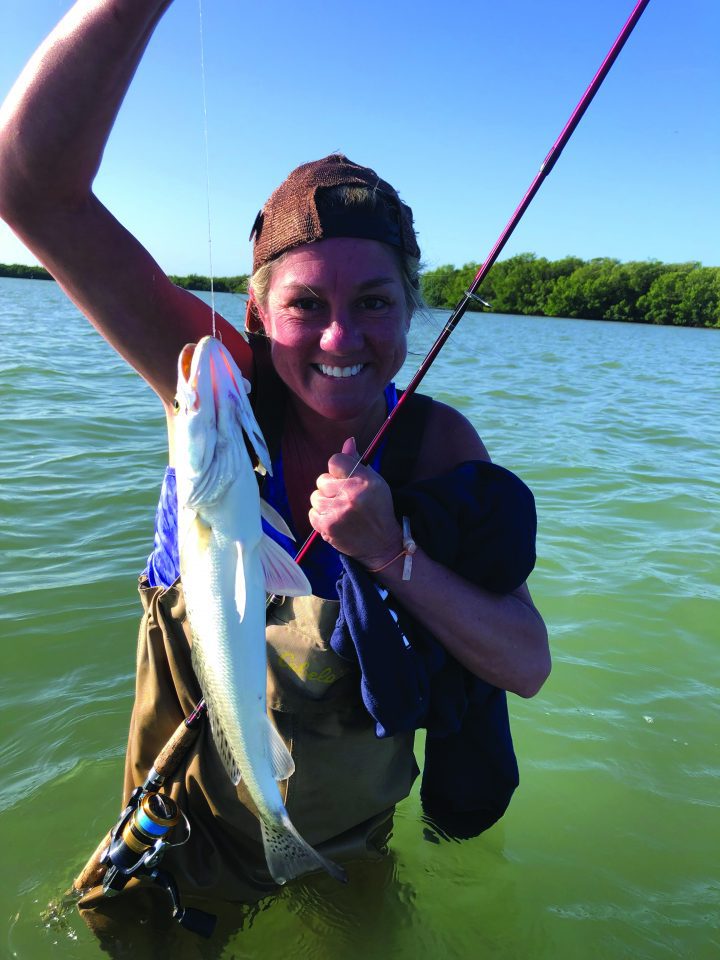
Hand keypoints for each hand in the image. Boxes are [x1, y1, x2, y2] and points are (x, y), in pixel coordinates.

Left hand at [308, 438, 401, 567]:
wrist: (382, 544)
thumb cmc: (378, 510)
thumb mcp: (374, 482)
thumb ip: (357, 462)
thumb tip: (347, 441)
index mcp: (364, 480)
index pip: (335, 460)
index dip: (338, 470)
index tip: (345, 480)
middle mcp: (351, 494)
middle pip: (322, 480)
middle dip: (331, 488)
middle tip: (345, 499)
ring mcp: (337, 511)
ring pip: (315, 496)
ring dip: (325, 503)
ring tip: (340, 511)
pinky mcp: (327, 527)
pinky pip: (312, 512)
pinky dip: (321, 517)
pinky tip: (335, 520)